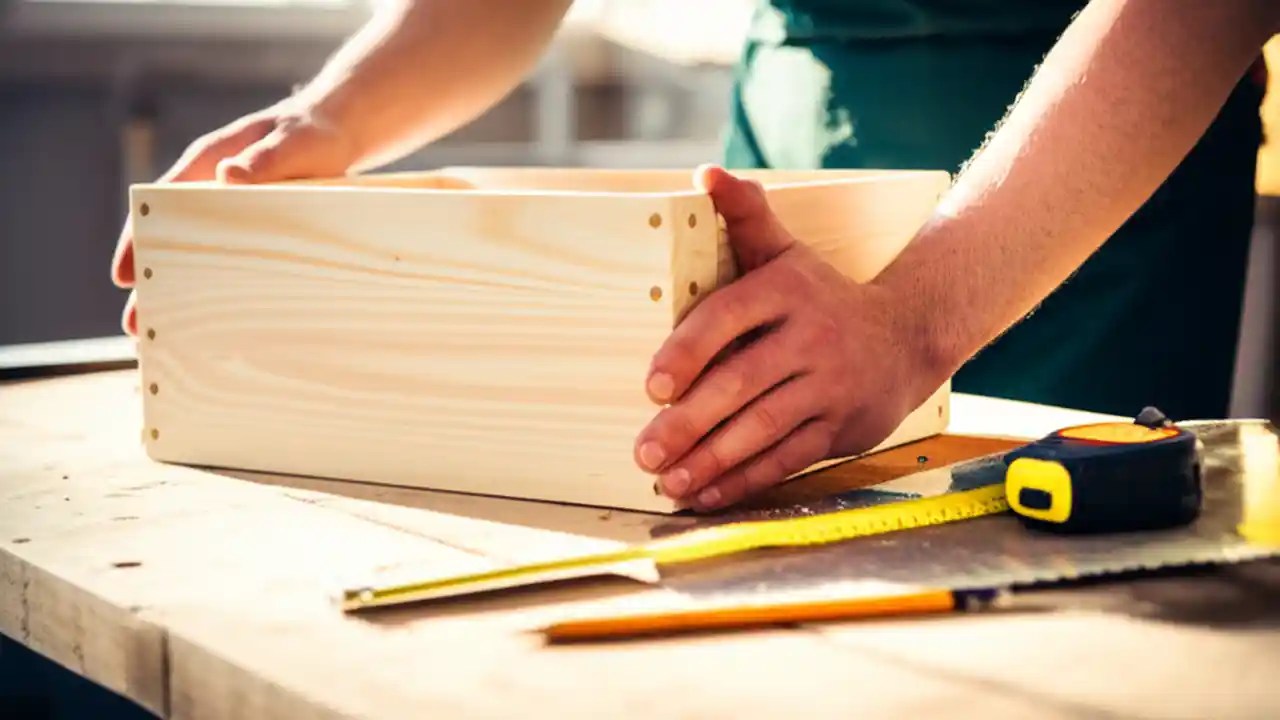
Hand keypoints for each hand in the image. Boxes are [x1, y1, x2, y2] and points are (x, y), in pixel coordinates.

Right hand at [111, 101, 355, 335]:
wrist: (339, 132)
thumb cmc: (312, 133)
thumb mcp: (293, 142)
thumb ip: (264, 158)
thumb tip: (227, 175)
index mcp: (207, 161)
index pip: (158, 202)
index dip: (138, 240)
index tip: (125, 276)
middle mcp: (210, 186)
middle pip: (171, 236)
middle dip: (154, 280)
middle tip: (139, 326)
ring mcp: (231, 207)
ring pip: (199, 251)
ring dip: (185, 288)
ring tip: (171, 335)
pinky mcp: (256, 225)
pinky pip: (231, 255)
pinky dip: (221, 281)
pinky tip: (221, 316)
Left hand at [634, 166, 941, 510]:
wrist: (908, 335)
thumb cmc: (822, 295)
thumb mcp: (785, 251)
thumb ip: (745, 216)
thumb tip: (705, 174)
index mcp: (787, 290)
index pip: (728, 319)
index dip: (688, 353)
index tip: (652, 386)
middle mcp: (811, 337)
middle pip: (742, 384)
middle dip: (689, 423)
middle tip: (645, 450)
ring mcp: (830, 386)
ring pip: (763, 428)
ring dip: (712, 460)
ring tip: (669, 480)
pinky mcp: (841, 427)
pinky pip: (787, 458)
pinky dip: (745, 479)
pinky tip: (708, 493)